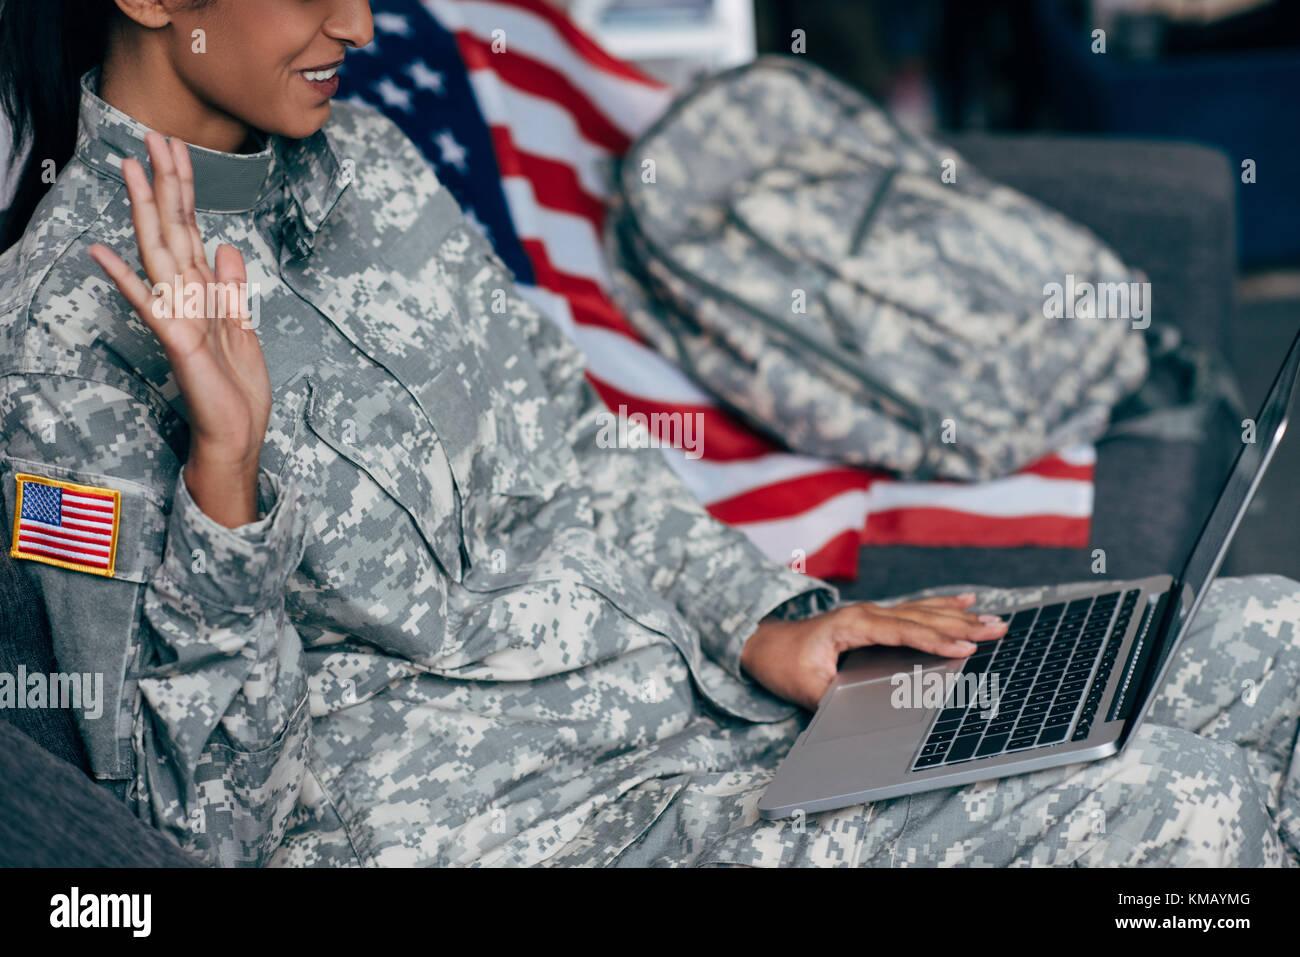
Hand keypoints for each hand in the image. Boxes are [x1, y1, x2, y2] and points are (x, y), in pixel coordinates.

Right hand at [88, 132, 271, 526]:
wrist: (237, 437)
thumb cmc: (235, 391)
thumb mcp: (243, 330)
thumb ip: (231, 288)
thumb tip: (225, 246)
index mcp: (203, 293)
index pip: (191, 229)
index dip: (185, 188)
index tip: (177, 147)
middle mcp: (185, 298)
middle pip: (172, 229)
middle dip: (165, 183)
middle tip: (153, 136)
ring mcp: (177, 317)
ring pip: (159, 254)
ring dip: (144, 212)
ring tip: (130, 171)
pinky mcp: (176, 342)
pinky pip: (150, 305)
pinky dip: (127, 279)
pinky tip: (102, 252)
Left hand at [739, 593, 1007, 709]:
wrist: (764, 643)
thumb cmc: (783, 663)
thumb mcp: (802, 685)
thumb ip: (828, 697)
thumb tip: (856, 711)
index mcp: (852, 625)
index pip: (902, 632)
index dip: (935, 641)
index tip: (966, 649)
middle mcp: (866, 614)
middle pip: (921, 619)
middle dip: (962, 626)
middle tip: (999, 629)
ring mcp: (872, 614)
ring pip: (923, 613)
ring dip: (960, 617)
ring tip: (995, 619)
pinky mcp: (875, 619)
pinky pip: (915, 611)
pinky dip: (943, 608)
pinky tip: (966, 603)